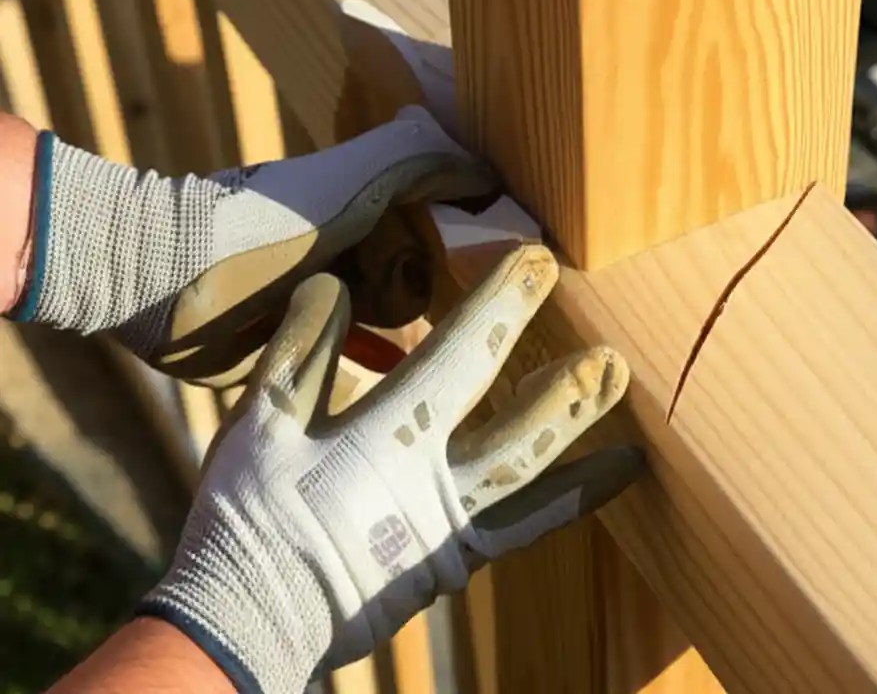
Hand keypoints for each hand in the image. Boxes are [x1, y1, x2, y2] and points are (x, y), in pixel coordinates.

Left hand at [10, 106, 491, 384]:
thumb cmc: (266, 225)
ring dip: (404, 323)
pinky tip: (402, 367)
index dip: (460, 233)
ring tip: (405, 330)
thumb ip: (420, 160)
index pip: (438, 219)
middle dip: (424, 283)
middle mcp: (346, 245)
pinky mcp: (295, 342)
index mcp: (364, 203)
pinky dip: (377, 357)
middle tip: (417, 294)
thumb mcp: (355, 180)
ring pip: (391, 316)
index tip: (485, 255)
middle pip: (420, 273)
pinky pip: (350, 357)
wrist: (164, 283)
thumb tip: (490, 175)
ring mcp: (321, 295)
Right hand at [139, 245, 641, 692]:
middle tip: (615, 354)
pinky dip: (570, 497)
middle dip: (566, 388)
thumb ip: (300, 355)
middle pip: (516, 431)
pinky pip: (526, 526)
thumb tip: (334, 286)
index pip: (458, 359)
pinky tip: (614, 472)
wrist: (248, 619)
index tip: (538, 261)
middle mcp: (431, 487)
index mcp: (383, 442)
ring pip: (532, 481)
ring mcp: (451, 530)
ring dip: (582, 438)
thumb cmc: (247, 519)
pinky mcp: (456, 560)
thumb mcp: (257, 428)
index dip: (501, 306)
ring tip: (625, 403)